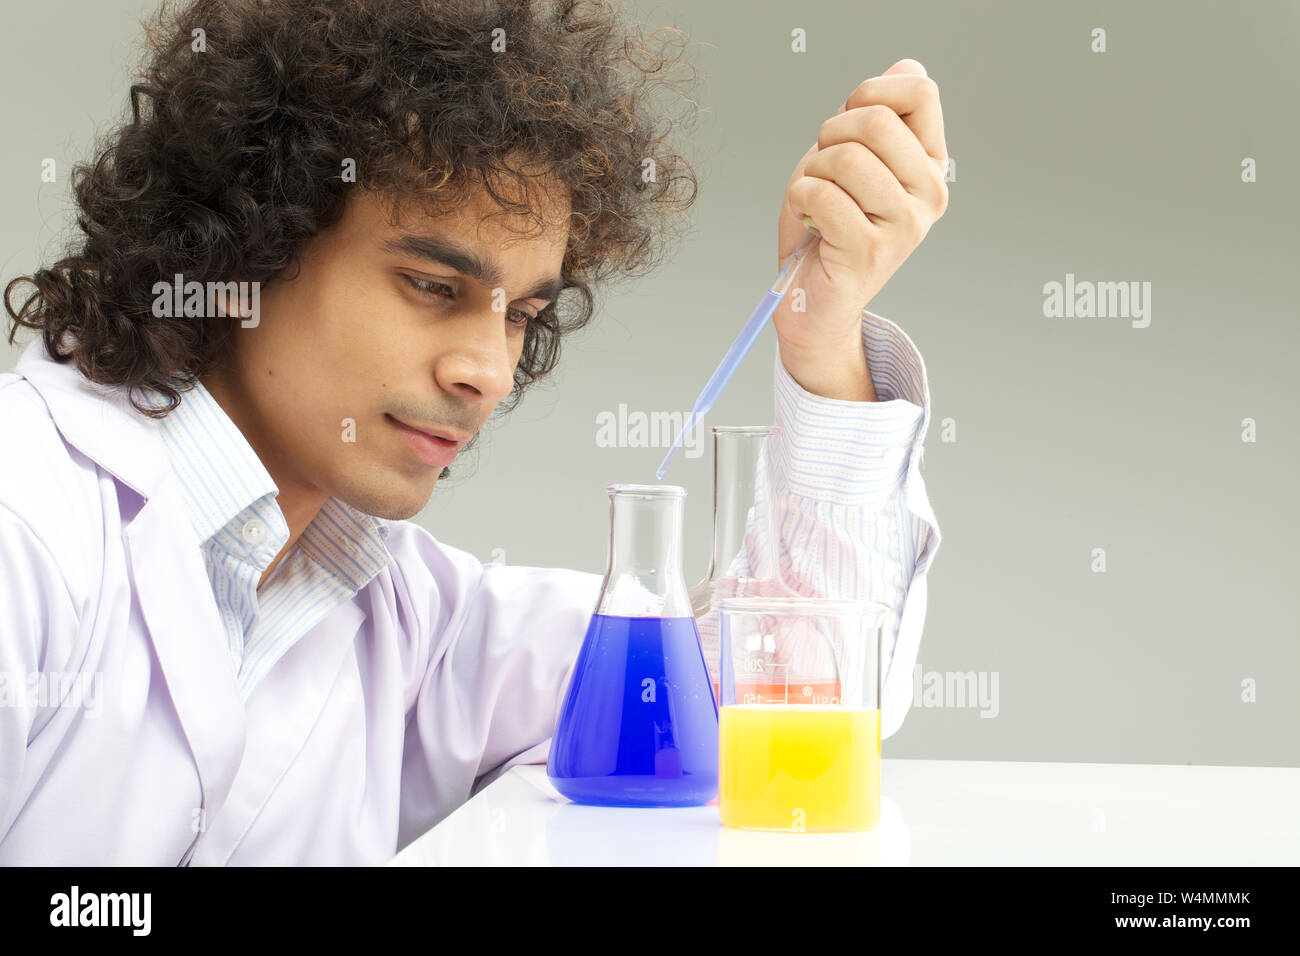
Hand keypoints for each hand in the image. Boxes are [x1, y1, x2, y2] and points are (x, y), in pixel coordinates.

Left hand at [773, 59, 948, 394]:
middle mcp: (928, 194)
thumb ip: (873, 118)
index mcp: (930, 165)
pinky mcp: (870, 252)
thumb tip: (907, 66)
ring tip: (813, 196)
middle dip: (829, 133)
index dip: (870, 91)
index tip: (847, 123)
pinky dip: (800, 198)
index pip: (920, 93)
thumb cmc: (825, 229)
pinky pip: (822, 195)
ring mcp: (904, 225)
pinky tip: (807, 219)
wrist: (812, 301)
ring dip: (811, 170)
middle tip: (820, 167)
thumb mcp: (849, 162)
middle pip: (875, 120)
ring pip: (846, 158)